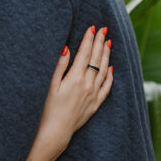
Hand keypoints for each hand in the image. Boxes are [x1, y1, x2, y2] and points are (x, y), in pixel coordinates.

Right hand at [27, 25, 112, 160]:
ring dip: (106, 55)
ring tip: (109, 43)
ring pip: (104, 70)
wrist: (56, 132)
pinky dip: (110, 76)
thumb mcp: (50, 85)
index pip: (85, 53)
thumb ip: (60, 66)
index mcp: (75, 78)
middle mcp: (87, 85)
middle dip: (100, 42)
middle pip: (96, 59)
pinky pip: (107, 87)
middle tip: (104, 29)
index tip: (92, 27)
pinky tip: (112, 68)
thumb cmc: (48, 109)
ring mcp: (93, 95)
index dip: (89, 39)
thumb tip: (66, 48)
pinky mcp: (95, 104)